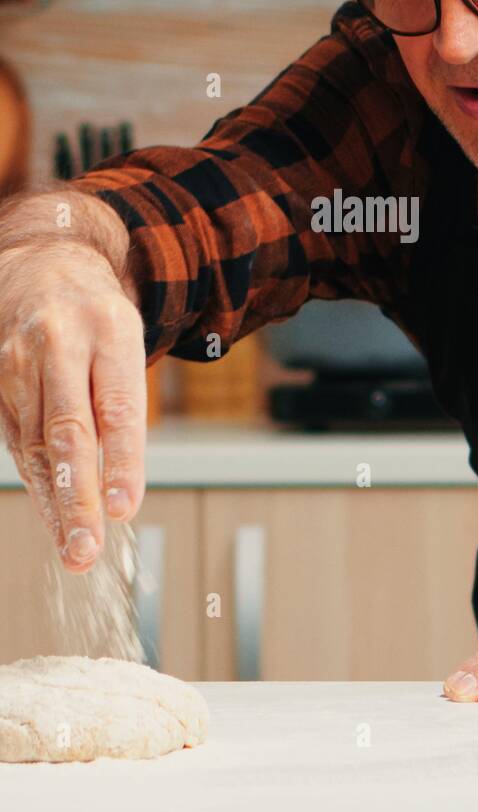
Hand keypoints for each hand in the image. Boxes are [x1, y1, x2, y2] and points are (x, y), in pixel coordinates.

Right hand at [0, 238, 146, 571]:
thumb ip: (122, 404)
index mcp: (108, 327)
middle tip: (87, 548)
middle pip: (68, 430)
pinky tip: (53, 515)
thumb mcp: (126, 340)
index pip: (117, 405)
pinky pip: (18, 439)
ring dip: (55, 502)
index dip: (120, 460)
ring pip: (37, 443)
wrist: (41, 263)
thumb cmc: (96, 316)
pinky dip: (38, 482)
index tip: (125, 508)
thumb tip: (117, 487)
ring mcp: (18, 360)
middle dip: (76, 496)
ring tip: (75, 548)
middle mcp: (59, 342)